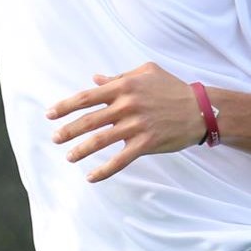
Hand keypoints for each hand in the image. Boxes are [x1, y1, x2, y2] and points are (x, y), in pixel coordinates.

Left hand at [46, 62, 204, 182]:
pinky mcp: (146, 143)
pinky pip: (120, 160)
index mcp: (124, 87)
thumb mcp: (146, 73)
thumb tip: (95, 78)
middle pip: (89, 120)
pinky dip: (104, 170)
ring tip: (68, 157)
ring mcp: (136, 125)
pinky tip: (91, 177)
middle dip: (68, 130)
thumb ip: (119, 77)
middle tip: (54, 138)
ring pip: (101, 140)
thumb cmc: (172, 88)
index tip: (49, 114)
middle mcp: (127, 106)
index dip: (65, 106)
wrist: (201, 109)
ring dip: (81, 150)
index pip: (87, 97)